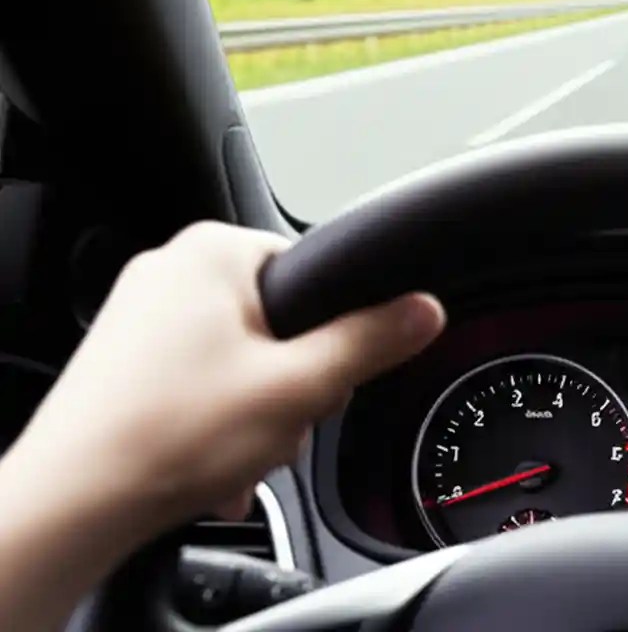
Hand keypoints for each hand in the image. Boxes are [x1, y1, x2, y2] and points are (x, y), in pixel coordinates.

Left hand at [7, 222, 445, 536]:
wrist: (73, 503)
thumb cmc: (169, 435)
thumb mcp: (300, 387)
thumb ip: (371, 342)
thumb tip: (425, 309)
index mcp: (215, 252)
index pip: (315, 273)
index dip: (335, 334)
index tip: (323, 377)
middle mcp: (173, 270)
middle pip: (282, 323)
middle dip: (292, 385)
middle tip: (278, 422)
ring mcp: (143, 315)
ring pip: (244, 361)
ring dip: (258, 414)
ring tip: (237, 451)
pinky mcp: (127, 359)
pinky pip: (202, 382)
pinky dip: (218, 422)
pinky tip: (213, 462)